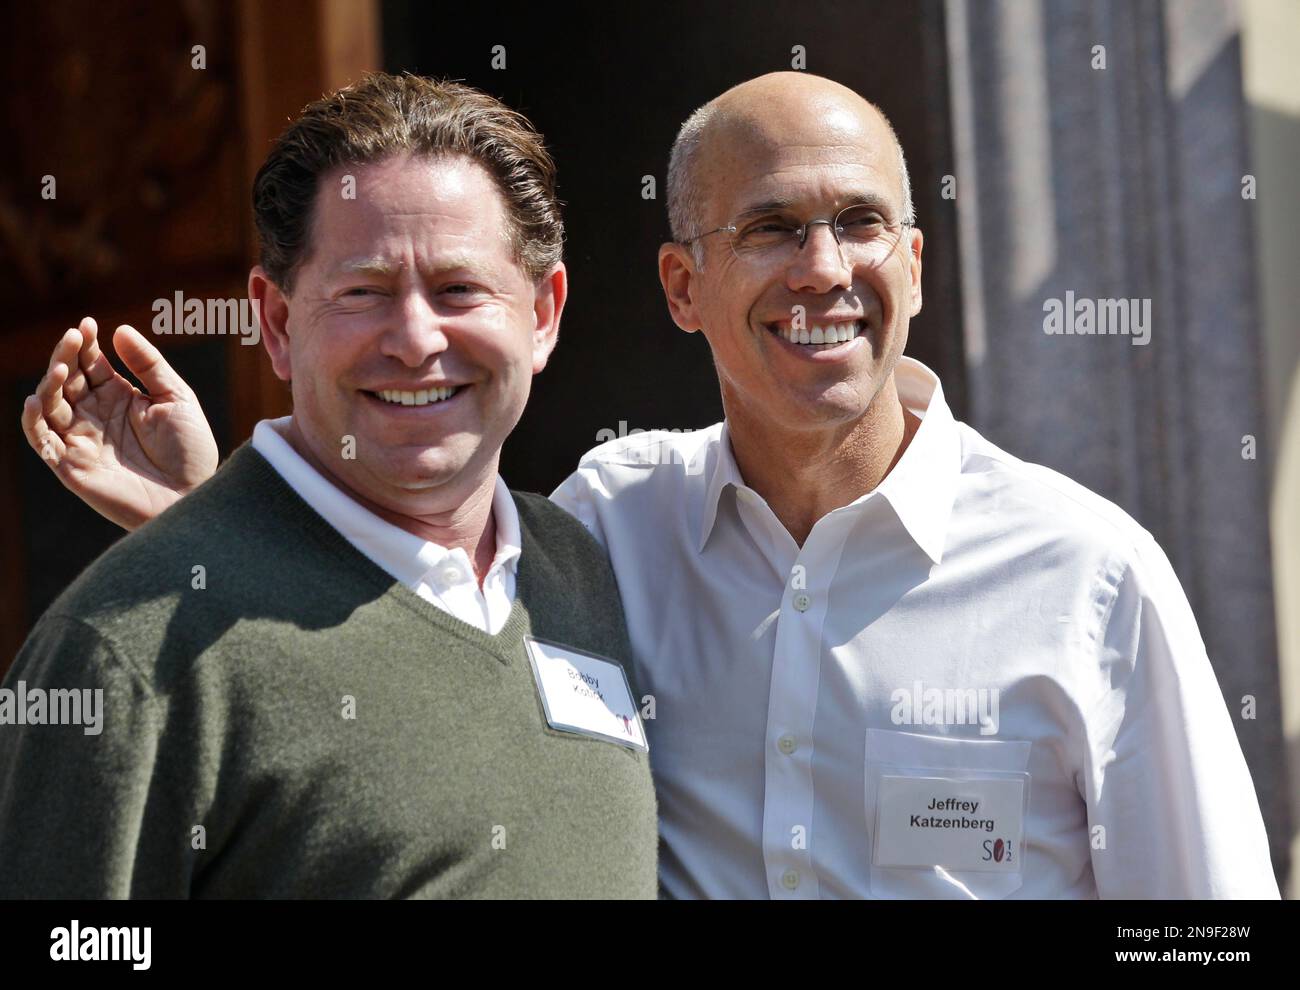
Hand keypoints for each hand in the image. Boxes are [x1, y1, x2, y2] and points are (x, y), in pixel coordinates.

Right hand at [21, 317, 218, 530]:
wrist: (194, 496)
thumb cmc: (190, 451)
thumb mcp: (176, 399)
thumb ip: (150, 365)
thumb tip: (120, 329)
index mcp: (118, 397)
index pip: (91, 364)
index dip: (85, 344)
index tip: (88, 324)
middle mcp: (94, 416)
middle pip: (67, 380)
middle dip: (67, 356)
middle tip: (74, 336)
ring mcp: (80, 439)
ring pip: (50, 406)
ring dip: (50, 384)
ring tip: (63, 367)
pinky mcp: (71, 466)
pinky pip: (42, 441)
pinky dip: (33, 422)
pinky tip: (36, 401)